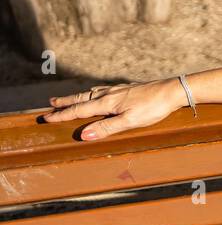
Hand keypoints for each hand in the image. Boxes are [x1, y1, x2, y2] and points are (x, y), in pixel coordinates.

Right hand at [39, 78, 187, 140]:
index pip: (79, 110)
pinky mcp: (128, 89)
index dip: (62, 115)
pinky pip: (104, 90)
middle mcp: (110, 94)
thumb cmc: (153, 108)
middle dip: (66, 103)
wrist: (173, 91)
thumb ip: (107, 128)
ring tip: (69, 99)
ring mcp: (119, 90)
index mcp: (107, 103)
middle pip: (82, 98)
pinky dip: (94, 92)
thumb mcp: (130, 122)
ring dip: (78, 97)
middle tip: (50, 104)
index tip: (46, 117)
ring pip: (92, 93)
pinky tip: (99, 93)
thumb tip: (84, 135)